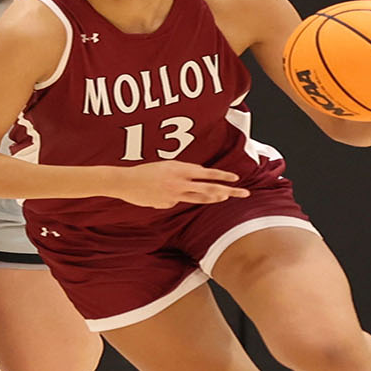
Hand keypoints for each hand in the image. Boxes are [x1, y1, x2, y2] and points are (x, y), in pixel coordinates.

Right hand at [115, 161, 249, 208]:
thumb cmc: (146, 171)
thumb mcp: (167, 166)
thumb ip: (183, 173)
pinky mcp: (167, 204)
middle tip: (245, 193)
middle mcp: (180, 183)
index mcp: (180, 169)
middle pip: (210, 189)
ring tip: (225, 197)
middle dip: (229, 191)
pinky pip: (176, 201)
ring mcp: (175, 195)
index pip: (207, 173)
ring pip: (199, 198)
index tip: (236, 178)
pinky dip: (172, 198)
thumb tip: (195, 183)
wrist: (125, 182)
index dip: (222, 176)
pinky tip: (157, 194)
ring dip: (214, 198)